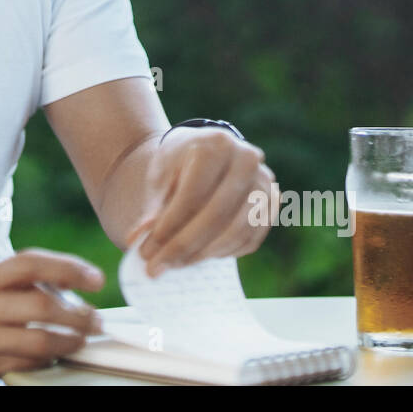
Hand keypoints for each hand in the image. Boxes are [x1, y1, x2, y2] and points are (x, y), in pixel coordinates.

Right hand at [0, 249, 104, 384]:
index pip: (29, 263)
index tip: (96, 280)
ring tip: (81, 340)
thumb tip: (78, 283)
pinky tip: (53, 356)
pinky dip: (47, 360)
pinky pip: (25, 365)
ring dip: (70, 342)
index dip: (68, 267)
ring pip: (38, 340)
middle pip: (40, 305)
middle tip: (96, 321)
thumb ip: (24, 283)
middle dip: (78, 314)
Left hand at [124, 127, 275, 276]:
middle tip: (157, 266)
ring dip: (203, 254)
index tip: (147, 249)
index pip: (192, 195)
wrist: (208, 149)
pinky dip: (224, 253)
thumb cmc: (179, 162)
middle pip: (216, 215)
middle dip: (184, 246)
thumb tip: (139, 241)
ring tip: (175, 264)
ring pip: (236, 230)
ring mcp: (265, 182)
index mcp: (216, 145)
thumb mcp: (160, 175)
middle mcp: (246, 160)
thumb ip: (153, 206)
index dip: (169, 226)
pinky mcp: (273, 203)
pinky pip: (250, 238)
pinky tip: (200, 256)